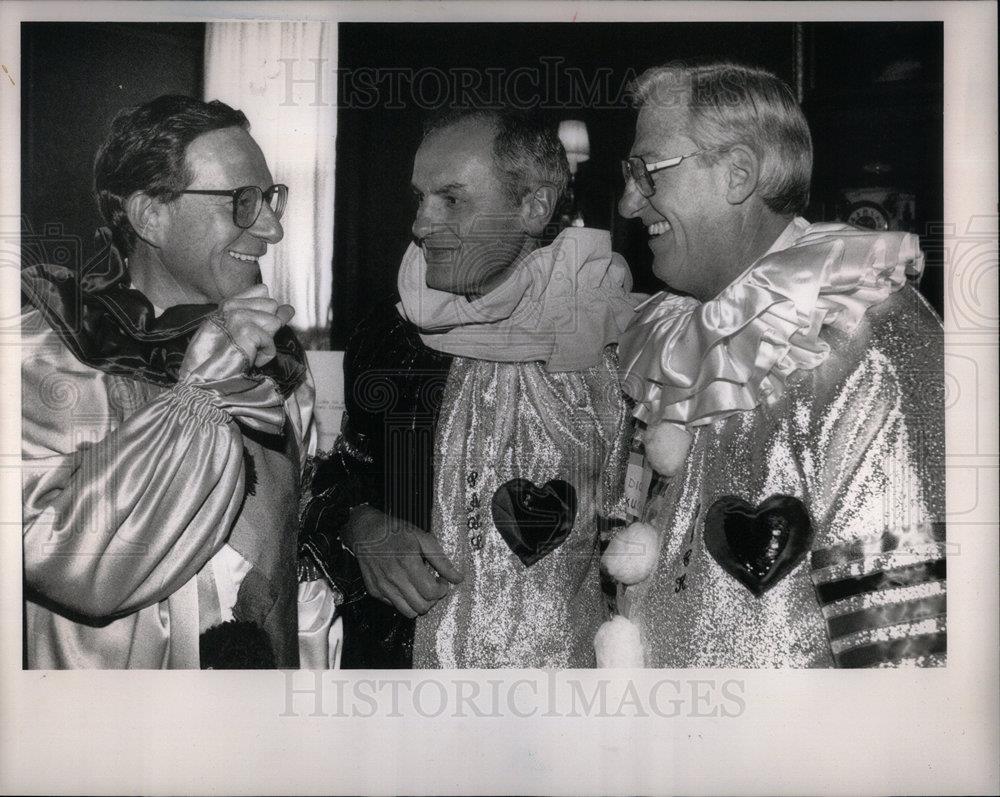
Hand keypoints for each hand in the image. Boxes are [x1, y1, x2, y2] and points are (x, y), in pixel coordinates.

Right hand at [217, 284, 294, 366]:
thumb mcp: (239, 332)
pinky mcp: (245, 331)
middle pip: (272, 304)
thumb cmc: (220, 360)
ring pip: (274, 322)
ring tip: (247, 352)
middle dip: (268, 326)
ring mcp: (237, 317)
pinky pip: (271, 341)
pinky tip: (248, 359)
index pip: (262, 290)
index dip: (267, 309)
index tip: (257, 327)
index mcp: (228, 304)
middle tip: (249, 344)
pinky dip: (265, 355)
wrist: (205, 379)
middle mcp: (230, 307)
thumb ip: (261, 316)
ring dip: (266, 342)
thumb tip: (287, 309)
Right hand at [342, 505, 462, 617]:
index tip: (442, 581)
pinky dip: (404, 600)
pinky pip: (395, 606)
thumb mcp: (422, 538)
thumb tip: (457, 578)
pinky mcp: (375, 591)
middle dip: (432, 599)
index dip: (442, 589)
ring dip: (419, 603)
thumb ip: (441, 560)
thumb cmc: (394, 532)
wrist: (366, 532)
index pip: (431, 592)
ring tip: (420, 588)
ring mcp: (383, 587)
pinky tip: (405, 585)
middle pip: (422, 607)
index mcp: (408, 562)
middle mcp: (394, 578)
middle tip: (433, 585)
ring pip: (408, 612)